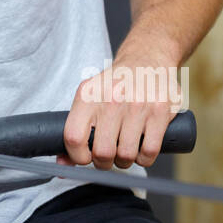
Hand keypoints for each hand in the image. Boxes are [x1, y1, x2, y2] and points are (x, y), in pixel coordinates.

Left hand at [59, 41, 182, 170]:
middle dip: (104, 162)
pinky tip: (141, 148)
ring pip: (126, 155)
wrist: (147, 59)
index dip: (77, 156)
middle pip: (102, 152)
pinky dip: (144, 158)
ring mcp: (137, 105)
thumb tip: (63, 164)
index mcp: (88, 95)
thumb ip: (76, 130)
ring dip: (124, 161)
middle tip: (108, 156)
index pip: (73, 136)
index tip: (85, 157)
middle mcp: (111, 98)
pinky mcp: (160, 111)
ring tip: (125, 150)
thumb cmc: (115, 84)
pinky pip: (149, 152)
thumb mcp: (90, 98)